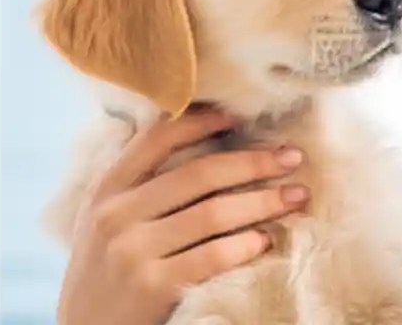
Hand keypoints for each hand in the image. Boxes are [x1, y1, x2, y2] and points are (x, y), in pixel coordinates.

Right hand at [55, 107, 309, 324]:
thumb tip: (203, 135)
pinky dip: (245, 244)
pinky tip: (266, 239)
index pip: (158, 138)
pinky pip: (212, 256)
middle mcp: (116, 214)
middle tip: (293, 157)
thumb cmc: (106, 270)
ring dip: (264, 202)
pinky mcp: (150, 287)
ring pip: (214, 213)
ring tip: (296, 196)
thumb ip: (140, 183)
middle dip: (255, 162)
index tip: (244, 115)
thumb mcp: (106, 219)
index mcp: (107, 188)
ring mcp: (132, 251)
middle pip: (200, 174)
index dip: (204, 121)